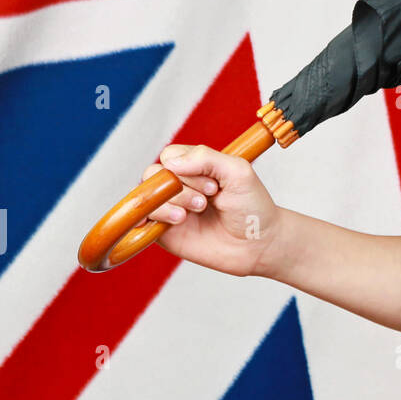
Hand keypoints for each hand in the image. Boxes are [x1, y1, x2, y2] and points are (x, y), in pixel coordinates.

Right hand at [140, 144, 282, 276]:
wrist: (258, 244)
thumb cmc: (252, 206)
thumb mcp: (238, 171)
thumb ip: (206, 158)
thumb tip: (170, 162)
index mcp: (196, 167)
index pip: (170, 156)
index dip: (185, 166)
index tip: (213, 183)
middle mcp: (180, 186)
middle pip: (154, 174)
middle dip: (180, 186)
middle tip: (207, 199)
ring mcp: (170, 208)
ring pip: (146, 195)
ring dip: (173, 201)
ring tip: (199, 210)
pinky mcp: (164, 232)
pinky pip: (142, 220)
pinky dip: (153, 216)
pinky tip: (177, 220)